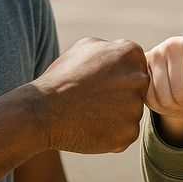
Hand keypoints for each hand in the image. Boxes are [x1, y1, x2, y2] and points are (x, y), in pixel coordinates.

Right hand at [32, 38, 148, 153]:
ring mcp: (135, 107)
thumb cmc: (61, 77)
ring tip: (89, 112)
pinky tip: (91, 127)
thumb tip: (122, 54)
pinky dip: (111, 133)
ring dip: (115, 115)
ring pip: (130, 112)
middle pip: (136, 89)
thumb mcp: (84, 47)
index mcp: (130, 53)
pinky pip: (125, 133)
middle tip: (92, 99)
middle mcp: (139, 79)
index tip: (98, 80)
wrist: (43, 112)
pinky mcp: (129, 132)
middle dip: (119, 95)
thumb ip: (111, 48)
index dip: (115, 75)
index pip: (136, 66)